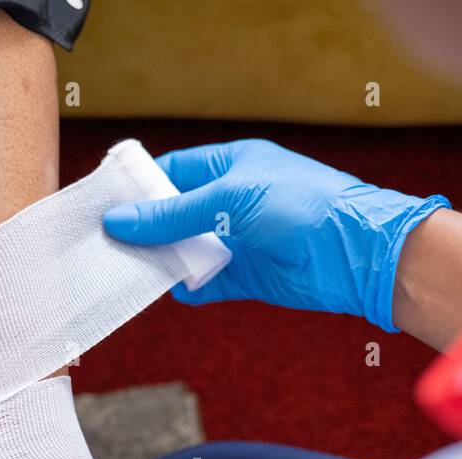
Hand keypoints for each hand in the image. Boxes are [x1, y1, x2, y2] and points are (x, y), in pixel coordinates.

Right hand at [102, 138, 449, 330]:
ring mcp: (241, 240)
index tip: (104, 205)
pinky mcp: (251, 276)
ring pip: (189, 251)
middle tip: (105, 243)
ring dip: (164, 260)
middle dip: (145, 229)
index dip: (139, 188)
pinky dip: (191, 288)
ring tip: (127, 269)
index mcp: (231, 166)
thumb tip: (120, 220)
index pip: (172, 172)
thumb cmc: (304, 206)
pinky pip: (210, 283)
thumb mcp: (230, 199)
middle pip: (175, 215)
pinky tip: (172, 290)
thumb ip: (174, 214)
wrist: (357, 254)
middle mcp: (233, 202)